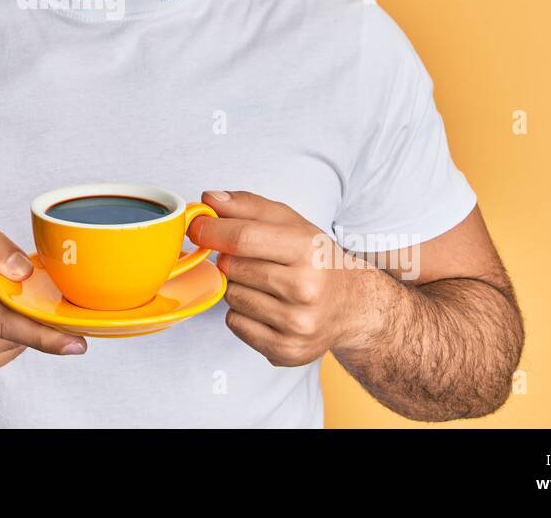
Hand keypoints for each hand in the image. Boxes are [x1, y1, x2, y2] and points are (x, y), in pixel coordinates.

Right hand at [0, 224, 87, 371]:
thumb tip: (25, 272)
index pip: (5, 318)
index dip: (43, 333)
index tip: (75, 343)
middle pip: (16, 328)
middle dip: (39, 317)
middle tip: (53, 308)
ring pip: (16, 339)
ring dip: (23, 321)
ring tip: (2, 299)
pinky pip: (9, 348)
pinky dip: (14, 332)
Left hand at [191, 190, 379, 366]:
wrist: (353, 305)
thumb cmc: (315, 258)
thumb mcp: (290, 222)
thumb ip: (248, 206)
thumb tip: (209, 199)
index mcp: (308, 249)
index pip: (243, 238)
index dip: (211, 230)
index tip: (196, 226)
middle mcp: (306, 289)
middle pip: (232, 267)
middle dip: (230, 259)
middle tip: (251, 259)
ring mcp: (297, 324)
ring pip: (231, 296)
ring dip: (237, 286)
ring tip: (266, 284)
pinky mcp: (286, 350)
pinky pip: (235, 323)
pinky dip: (242, 313)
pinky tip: (267, 307)